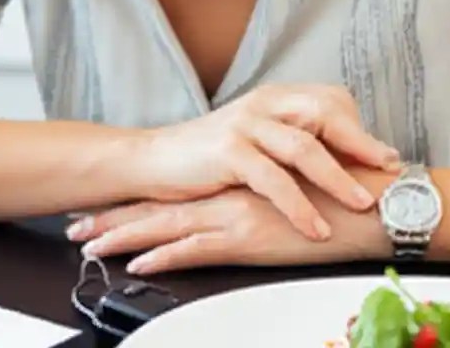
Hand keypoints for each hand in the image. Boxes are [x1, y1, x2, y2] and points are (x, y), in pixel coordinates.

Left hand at [72, 171, 394, 274]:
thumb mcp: (293, 196)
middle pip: (158, 208)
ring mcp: (234, 216)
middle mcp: (227, 196)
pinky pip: (196, 250)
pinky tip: (138, 265)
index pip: (175, 194)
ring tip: (89, 245)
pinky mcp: (248, 237)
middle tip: (76, 226)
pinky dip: (165, 257)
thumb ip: (265, 200)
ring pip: (165, 226)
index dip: (136, 202)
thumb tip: (247, 214)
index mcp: (235, 184)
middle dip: (114, 218)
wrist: (373, 202)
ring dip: (124, 237)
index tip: (103, 208)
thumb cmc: (341, 199)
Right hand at [110, 84, 399, 241]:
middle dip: (361, 145)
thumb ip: (292, 143)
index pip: (330, 100)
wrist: (151, 160)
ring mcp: (245, 125)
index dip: (359, 128)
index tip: (383, 157)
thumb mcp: (255, 142)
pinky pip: (274, 180)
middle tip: (389, 172)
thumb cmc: (207, 158)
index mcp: (274, 97)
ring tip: (362, 204)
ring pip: (305, 147)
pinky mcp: (228, 152)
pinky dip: (300, 206)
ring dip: (339, 178)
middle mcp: (263, 103)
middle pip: (325, 113)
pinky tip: (315, 227)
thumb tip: (342, 163)